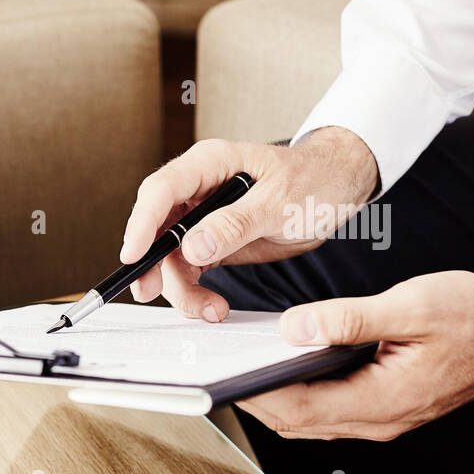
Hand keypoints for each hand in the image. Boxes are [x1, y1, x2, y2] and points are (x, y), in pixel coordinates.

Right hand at [121, 127, 378, 320]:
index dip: (142, 223)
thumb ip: (236, 223)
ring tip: (208, 309)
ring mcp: (203, 218)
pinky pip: (189, 269)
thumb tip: (193, 245)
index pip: (162, 190)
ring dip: (181, 287)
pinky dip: (194, 291)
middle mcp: (199, 190)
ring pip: (171, 257)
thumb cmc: (314, 179)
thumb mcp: (280, 201)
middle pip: (158, 228)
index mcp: (210, 164)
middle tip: (151, 292)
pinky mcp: (213, 242)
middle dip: (153, 264)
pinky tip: (210, 305)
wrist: (339, 189)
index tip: (134, 255)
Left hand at [237, 272, 473, 440]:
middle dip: (254, 397)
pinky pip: (327, 409)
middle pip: (295, 421)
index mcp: (382, 400)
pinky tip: (285, 366)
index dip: (254, 393)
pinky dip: (299, 391)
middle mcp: (377, 419)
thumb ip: (348, 320)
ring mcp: (380, 418)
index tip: (225, 374)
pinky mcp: (382, 407)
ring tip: (242, 366)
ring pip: (308, 420)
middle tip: (220, 369)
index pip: (298, 408)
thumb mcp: (410, 306)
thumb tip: (294, 329)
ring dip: (273, 397)